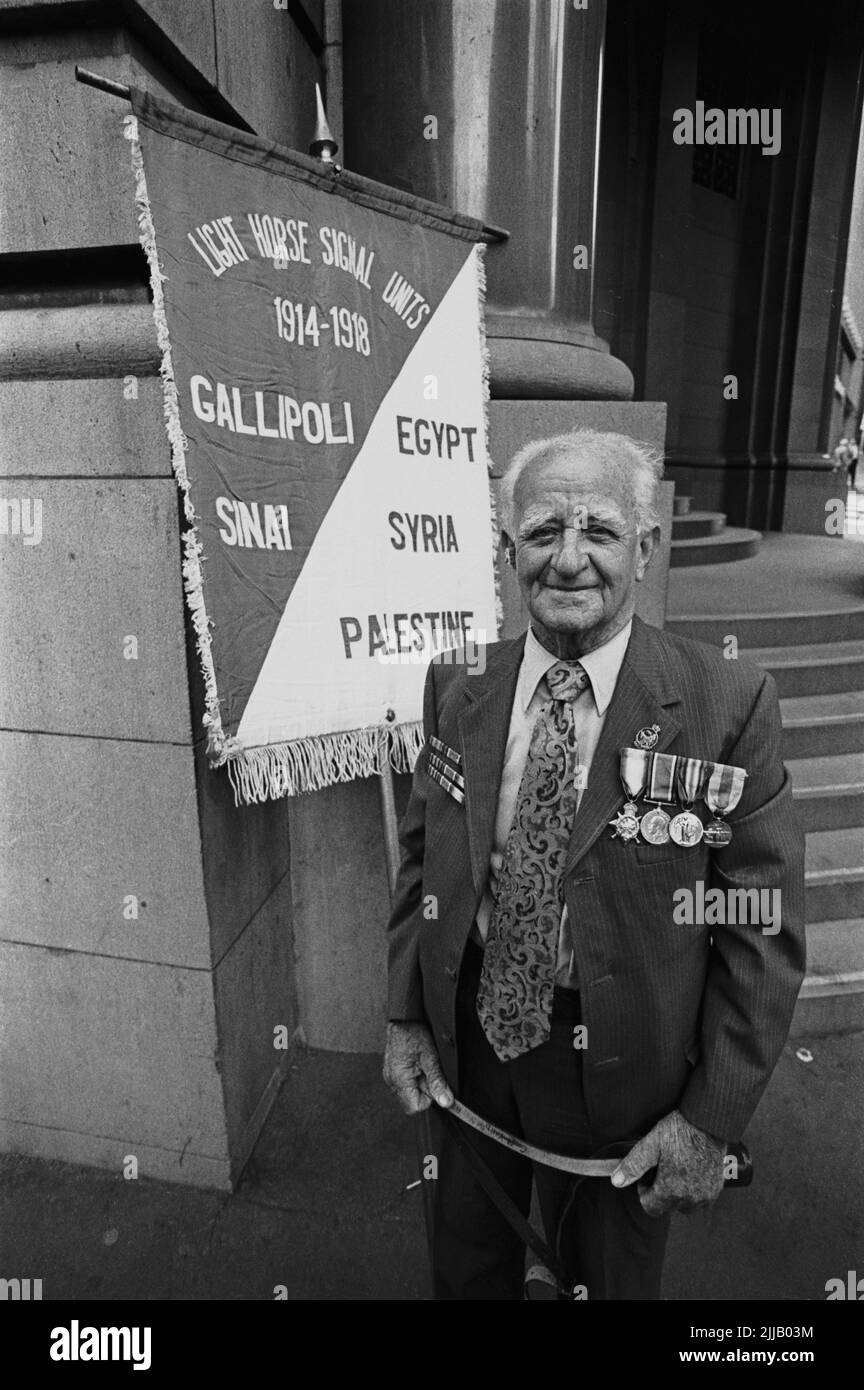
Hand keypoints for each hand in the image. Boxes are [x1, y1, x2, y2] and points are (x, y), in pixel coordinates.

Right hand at [383, 1022, 453, 1113]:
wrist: (402, 1016)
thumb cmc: (414, 1032)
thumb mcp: (431, 1056)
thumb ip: (437, 1081)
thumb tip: (446, 1102)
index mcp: (399, 1079)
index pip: (415, 1107)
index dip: (429, 1098)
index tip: (435, 1082)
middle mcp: (391, 1080)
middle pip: (412, 1100)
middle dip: (425, 1089)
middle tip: (430, 1070)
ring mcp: (390, 1075)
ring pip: (409, 1091)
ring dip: (420, 1082)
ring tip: (423, 1064)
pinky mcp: (392, 1070)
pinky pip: (405, 1082)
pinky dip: (414, 1076)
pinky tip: (417, 1062)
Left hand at [610, 1109, 725, 1216]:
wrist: (709, 1122)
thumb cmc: (680, 1131)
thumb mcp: (651, 1144)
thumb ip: (633, 1165)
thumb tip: (616, 1181)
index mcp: (671, 1190)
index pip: (651, 1208)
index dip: (644, 1193)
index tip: (647, 1176)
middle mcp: (690, 1198)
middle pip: (667, 1207)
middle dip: (660, 1192)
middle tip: (661, 1169)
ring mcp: (705, 1195)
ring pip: (685, 1206)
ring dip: (678, 1195)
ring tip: (676, 1171)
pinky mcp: (716, 1189)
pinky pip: (701, 1201)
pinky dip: (694, 1192)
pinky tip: (691, 1173)